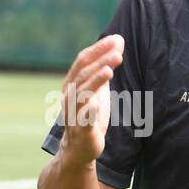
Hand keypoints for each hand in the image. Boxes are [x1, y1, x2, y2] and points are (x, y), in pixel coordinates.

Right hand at [58, 34, 123, 165]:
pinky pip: (84, 119)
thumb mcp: (97, 87)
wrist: (78, 148)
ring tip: (109, 70)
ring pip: (82, 94)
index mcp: (72, 84)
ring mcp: (74, 113)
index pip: (83, 61)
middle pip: (83, 74)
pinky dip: (89, 110)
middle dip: (100, 62)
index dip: (98, 49)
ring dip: (95, 81)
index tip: (116, 39)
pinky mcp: (82, 131)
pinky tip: (97, 103)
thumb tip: (118, 41)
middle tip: (117, 53)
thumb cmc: (88, 114)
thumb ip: (105, 66)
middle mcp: (70, 96)